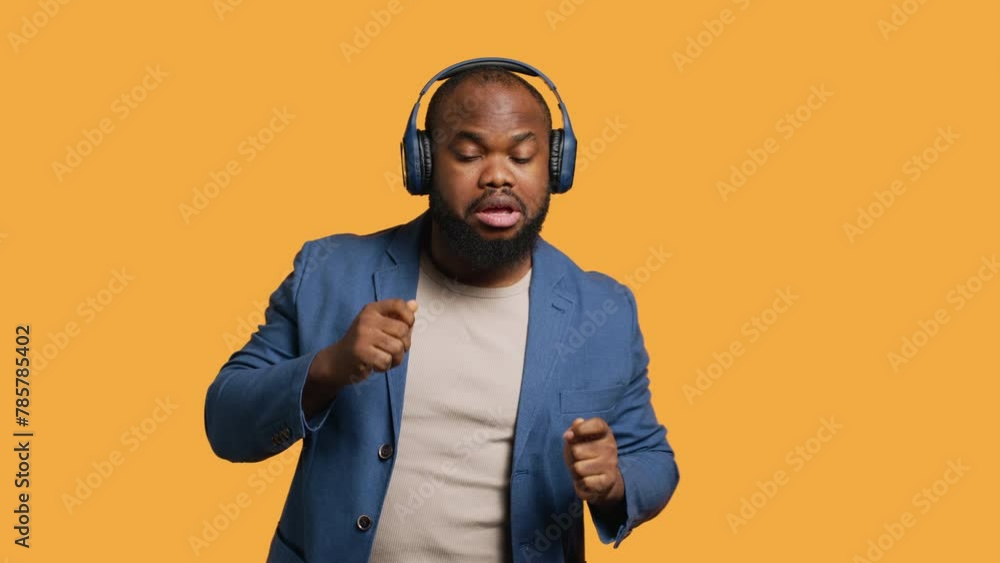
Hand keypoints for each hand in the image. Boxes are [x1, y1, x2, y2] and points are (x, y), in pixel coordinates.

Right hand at [304, 299, 417, 416]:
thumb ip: (396, 316)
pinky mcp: (361, 352)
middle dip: (404, 345)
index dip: (409, 317)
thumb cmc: (362, 342)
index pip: (398, 304)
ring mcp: (363, 335)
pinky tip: (375, 364)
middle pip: (403, 330)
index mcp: (372, 309)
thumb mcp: (378, 325)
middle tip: (394, 350)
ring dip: (395, 359)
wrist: (337, 360)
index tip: (407, 327)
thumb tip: (414, 305)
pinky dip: (385, 367)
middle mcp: (367, 319)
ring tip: (385, 358)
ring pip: (397, 348)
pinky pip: (386, 361)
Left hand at [562, 417, 624, 505]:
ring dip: (576, 471)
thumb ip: (572, 433)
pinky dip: (581, 483)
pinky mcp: (609, 479)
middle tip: (580, 459)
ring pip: (578, 468)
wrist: (599, 480)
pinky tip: (588, 480)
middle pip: (577, 450)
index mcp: (605, 432)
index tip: (571, 435)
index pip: (596, 424)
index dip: (580, 429)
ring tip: (584, 470)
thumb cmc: (584, 454)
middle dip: (573, 457)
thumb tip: (569, 434)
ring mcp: (611, 463)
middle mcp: (611, 446)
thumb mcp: (576, 440)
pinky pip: (584, 482)